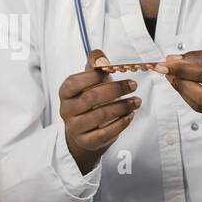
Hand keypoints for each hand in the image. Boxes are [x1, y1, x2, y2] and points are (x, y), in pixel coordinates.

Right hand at [58, 49, 140, 173]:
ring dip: (122, 106)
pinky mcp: (86, 141)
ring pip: (100, 115)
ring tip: (136, 101)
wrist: (86, 129)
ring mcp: (75, 127)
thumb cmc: (90, 98)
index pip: (74, 83)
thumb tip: (102, 60)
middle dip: (115, 89)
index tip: (111, 70)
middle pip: (90, 98)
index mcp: (65, 93)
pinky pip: (106, 132)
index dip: (93, 76)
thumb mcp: (90, 79)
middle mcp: (66, 110)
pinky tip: (130, 115)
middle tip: (133, 85)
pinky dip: (121, 123)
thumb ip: (95, 64)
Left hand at [155, 48, 201, 147]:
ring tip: (175, 78)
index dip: (182, 69)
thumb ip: (200, 57)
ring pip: (200, 106)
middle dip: (181, 84)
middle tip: (169, 73)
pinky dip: (190, 99)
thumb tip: (174, 60)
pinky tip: (187, 88)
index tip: (165, 64)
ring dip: (182, 92)